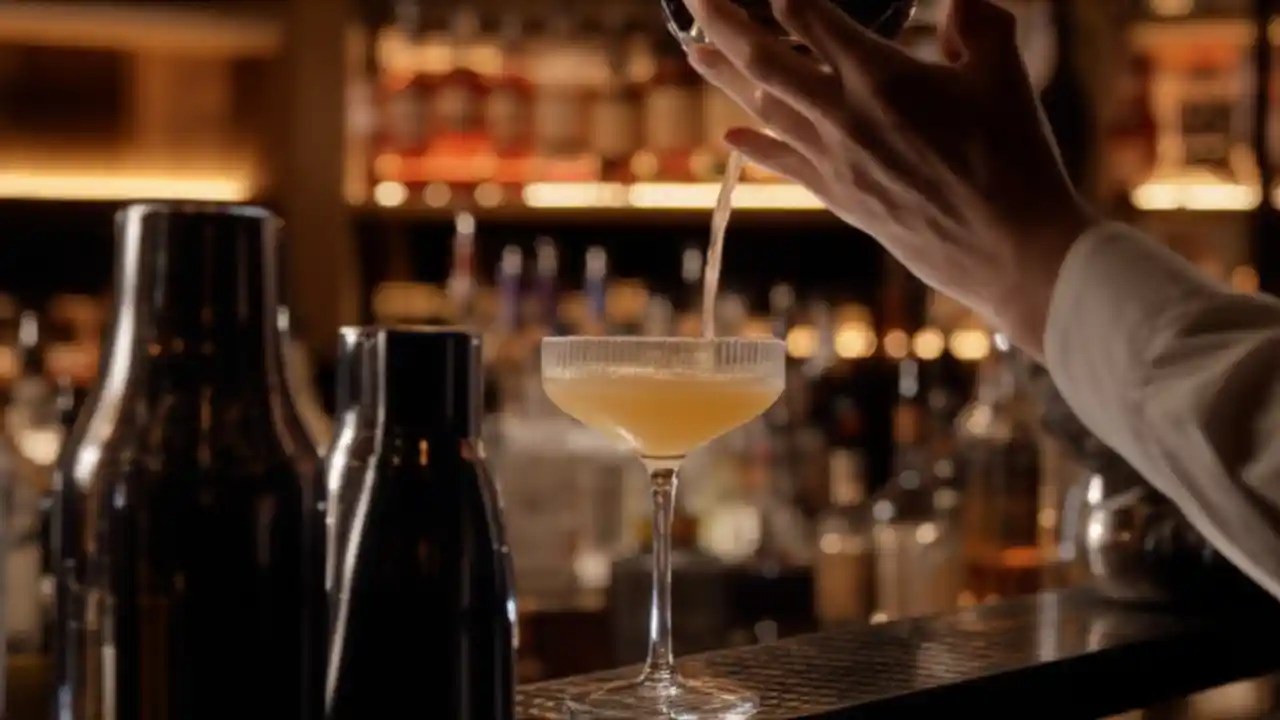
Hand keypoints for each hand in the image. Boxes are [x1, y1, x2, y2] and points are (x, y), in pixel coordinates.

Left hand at [681, 0, 1093, 356]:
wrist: (1007, 250)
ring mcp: (834, 161)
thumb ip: (977, 23)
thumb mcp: (1004, 74)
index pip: (808, 18)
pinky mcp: (839, 197)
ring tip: (694, 51)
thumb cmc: (1015, 158)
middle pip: (764, 60)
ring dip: (724, 78)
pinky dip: (755, 146)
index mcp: (880, 77)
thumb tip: (957, 2)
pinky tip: (730, 136)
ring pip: (763, 110)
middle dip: (723, 24)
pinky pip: (784, 164)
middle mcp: (843, 117)